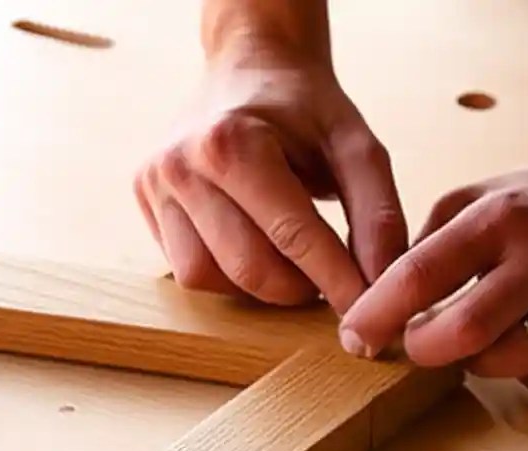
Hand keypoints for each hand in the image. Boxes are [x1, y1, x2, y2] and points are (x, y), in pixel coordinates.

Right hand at [134, 41, 406, 314]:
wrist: (248, 64)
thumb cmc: (304, 106)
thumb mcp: (355, 144)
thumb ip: (377, 212)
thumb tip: (382, 282)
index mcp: (232, 141)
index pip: (292, 236)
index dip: (336, 281)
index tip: (367, 310)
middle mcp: (181, 165)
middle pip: (247, 267)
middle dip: (298, 290)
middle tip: (329, 282)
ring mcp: (154, 186)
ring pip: (206, 277)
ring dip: (256, 287)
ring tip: (289, 262)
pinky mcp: (145, 203)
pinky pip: (186, 267)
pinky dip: (226, 273)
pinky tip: (252, 245)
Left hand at [339, 144, 527, 396]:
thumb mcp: (487, 194)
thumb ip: (430, 238)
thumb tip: (379, 291)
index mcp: (502, 217)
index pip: (419, 274)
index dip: (376, 314)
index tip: (355, 336)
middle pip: (460, 332)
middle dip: (422, 349)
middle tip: (415, 344)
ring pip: (506, 364)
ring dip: (475, 362)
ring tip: (477, 338)